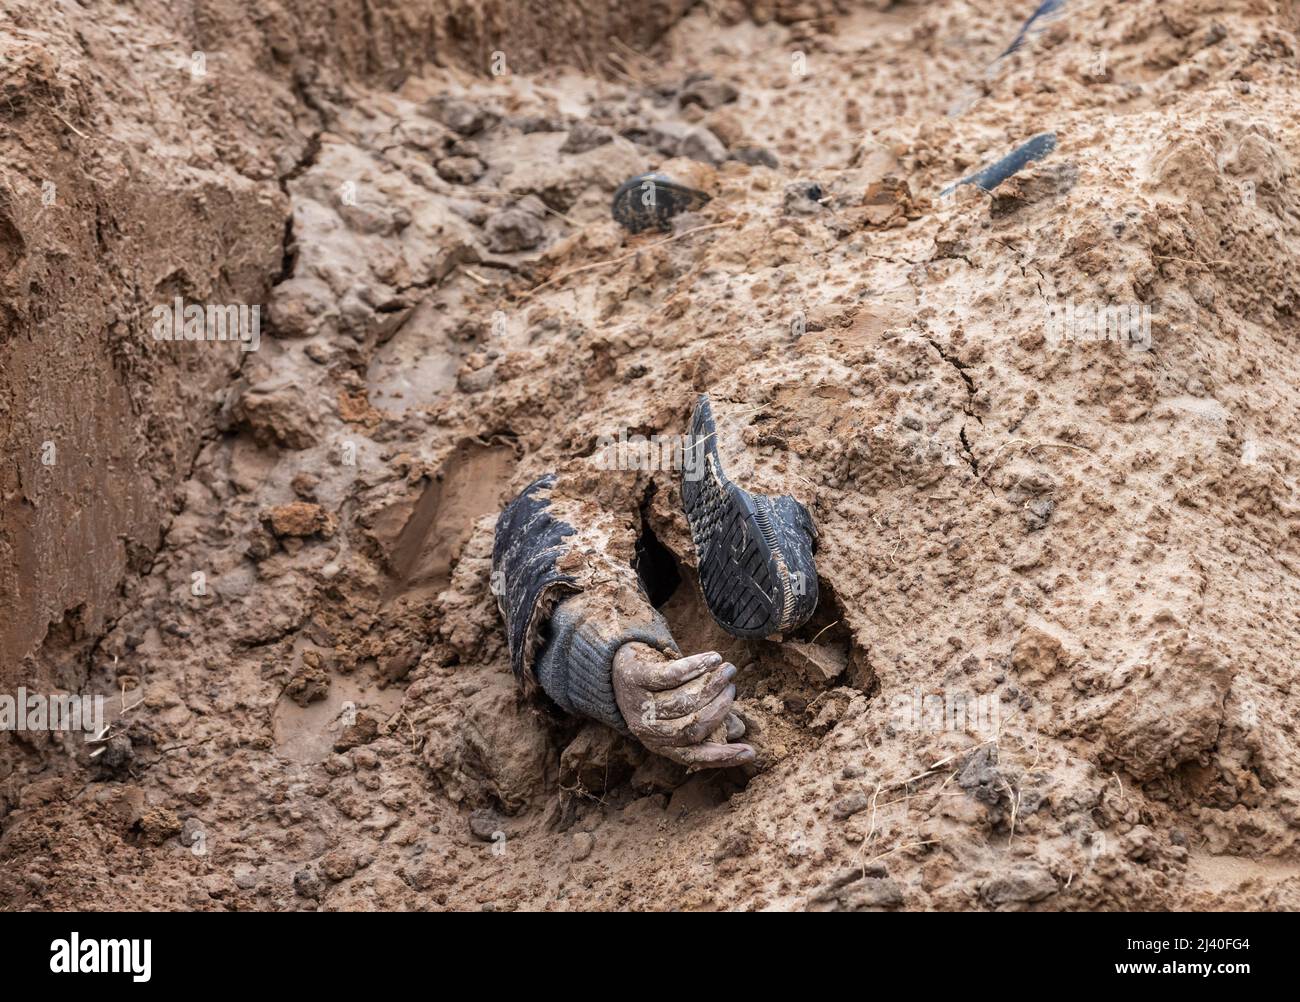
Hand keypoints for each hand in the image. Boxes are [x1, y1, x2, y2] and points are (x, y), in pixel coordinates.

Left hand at [612, 643, 753, 768]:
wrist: (619, 663)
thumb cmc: (658, 691)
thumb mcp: (682, 710)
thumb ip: (709, 719)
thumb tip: (739, 729)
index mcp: (661, 745)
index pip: (695, 755)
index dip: (723, 756)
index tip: (751, 752)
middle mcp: (647, 731)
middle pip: (692, 726)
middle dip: (720, 708)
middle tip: (733, 688)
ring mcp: (638, 705)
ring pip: (684, 701)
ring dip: (711, 685)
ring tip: (727, 670)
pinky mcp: (634, 678)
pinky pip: (670, 676)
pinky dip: (696, 667)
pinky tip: (712, 658)